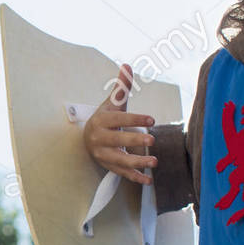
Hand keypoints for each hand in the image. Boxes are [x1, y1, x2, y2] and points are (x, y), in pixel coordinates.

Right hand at [82, 63, 157, 185]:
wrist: (88, 137)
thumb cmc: (106, 117)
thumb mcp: (113, 103)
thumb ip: (122, 86)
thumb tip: (127, 64)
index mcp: (101, 121)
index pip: (119, 119)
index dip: (135, 119)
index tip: (152, 119)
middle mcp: (99, 139)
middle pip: (118, 140)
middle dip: (135, 141)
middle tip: (152, 140)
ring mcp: (103, 154)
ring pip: (120, 160)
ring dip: (137, 162)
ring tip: (155, 161)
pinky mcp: (108, 166)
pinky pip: (122, 173)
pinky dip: (134, 178)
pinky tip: (148, 179)